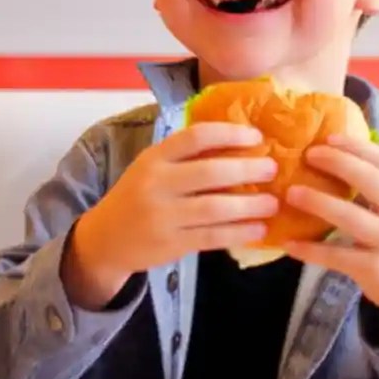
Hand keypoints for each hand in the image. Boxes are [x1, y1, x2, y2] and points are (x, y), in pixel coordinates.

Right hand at [62, 122, 277, 309]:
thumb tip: (241, 144)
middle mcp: (157, 184)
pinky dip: (239, 233)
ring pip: (215, 209)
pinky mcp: (171, 244)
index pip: (195, 137)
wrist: (106, 239)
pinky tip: (258, 229)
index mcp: (154, 158)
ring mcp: (163, 216)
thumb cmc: (139, 195)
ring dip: (249, 205)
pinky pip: (213, 237)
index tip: (256, 136)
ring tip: (273, 203)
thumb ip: (186, 157)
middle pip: (210, 173)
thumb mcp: (152, 168)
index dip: (230, 134)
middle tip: (272, 168)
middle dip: (247, 169)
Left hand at [282, 134, 378, 354]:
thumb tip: (335, 154)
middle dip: (337, 163)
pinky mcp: (376, 268)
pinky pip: (337, 255)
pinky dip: (311, 249)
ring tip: (291, 193)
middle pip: (370, 180)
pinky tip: (289, 243)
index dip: (355, 146)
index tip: (327, 138)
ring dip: (318, 202)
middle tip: (308, 155)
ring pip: (351, 216)